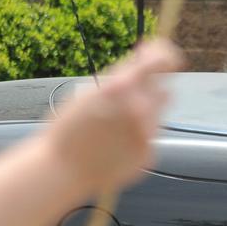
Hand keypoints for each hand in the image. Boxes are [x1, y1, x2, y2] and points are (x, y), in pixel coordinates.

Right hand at [46, 39, 183, 190]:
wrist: (62, 171)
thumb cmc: (68, 131)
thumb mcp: (89, 93)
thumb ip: (120, 78)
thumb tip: (142, 61)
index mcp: (122, 87)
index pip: (161, 59)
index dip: (162, 54)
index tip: (157, 55)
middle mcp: (140, 107)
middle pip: (164, 88)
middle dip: (151, 89)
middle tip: (133, 95)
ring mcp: (146, 132)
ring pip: (159, 112)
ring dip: (146, 111)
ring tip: (118, 123)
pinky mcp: (148, 152)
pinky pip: (151, 135)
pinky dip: (138, 134)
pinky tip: (116, 142)